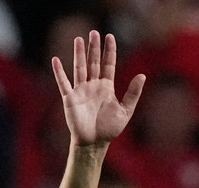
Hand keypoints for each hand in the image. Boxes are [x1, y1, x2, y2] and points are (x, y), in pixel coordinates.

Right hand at [52, 31, 143, 148]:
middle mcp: (93, 86)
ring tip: (78, 39)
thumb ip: (133, 93)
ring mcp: (81, 91)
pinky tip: (55, 60)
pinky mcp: (70, 98)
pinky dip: (59, 72)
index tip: (110, 36)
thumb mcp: (125, 111)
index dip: (109, 51)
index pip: (108, 64)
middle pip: (93, 62)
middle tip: (94, 32)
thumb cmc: (109, 129)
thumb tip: (142, 75)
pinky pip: (63, 83)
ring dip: (79, 54)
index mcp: (107, 87)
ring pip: (80, 68)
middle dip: (94, 48)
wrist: (94, 143)